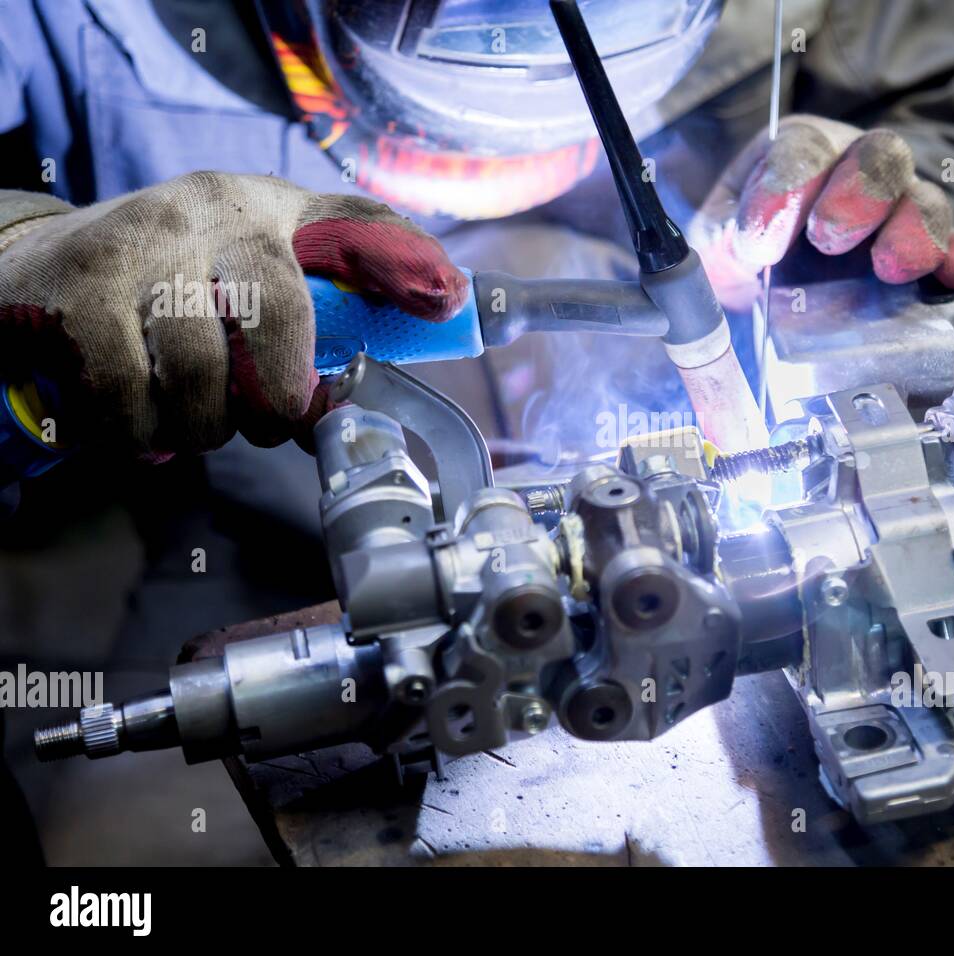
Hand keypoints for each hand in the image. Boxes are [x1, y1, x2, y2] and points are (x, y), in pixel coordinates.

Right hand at [0, 173, 466, 455]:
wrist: (37, 260)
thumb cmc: (181, 270)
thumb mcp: (269, 246)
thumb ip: (358, 263)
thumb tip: (451, 298)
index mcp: (259, 207)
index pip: (335, 245)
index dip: (372, 295)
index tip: (403, 338)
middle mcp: (197, 215)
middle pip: (271, 327)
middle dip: (272, 404)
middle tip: (260, 423)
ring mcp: (129, 249)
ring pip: (197, 378)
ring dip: (200, 428)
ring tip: (191, 420)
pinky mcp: (69, 294)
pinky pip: (125, 396)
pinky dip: (139, 432)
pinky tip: (141, 424)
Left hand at [689, 115, 953, 309]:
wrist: (785, 286)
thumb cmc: (755, 247)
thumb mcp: (721, 240)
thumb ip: (723, 239)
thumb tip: (746, 249)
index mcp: (802, 152)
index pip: (801, 149)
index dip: (784, 188)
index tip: (760, 240)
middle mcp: (861, 170)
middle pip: (880, 157)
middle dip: (858, 194)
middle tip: (828, 237)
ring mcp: (904, 211)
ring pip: (925, 202)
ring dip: (913, 230)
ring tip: (890, 267)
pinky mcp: (933, 258)